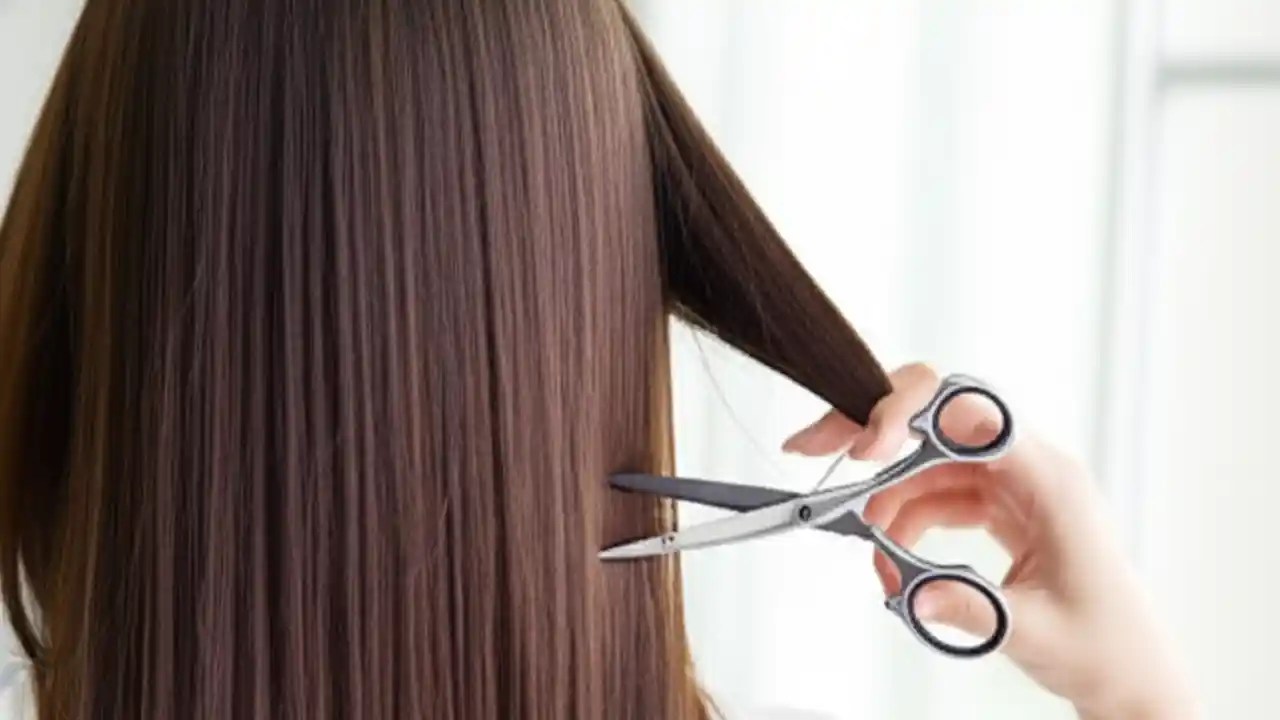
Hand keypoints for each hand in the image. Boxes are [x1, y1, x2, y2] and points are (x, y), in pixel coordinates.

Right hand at [783, 363, 1195, 719]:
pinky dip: (905, 514)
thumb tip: (906, 587)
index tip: (865, 449)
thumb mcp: (1032, 631)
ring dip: (886, 490)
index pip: (970, 410)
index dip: (910, 414)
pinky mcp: (1002, 506)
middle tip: (819, 446)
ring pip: (930, 457)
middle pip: (939, 417)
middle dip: (874, 427)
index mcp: (1049, 478)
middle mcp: (1030, 467)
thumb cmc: (1105, 646)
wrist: (1129, 673)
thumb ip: (966, 605)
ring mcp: (1015, 484)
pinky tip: (891, 549)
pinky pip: (939, 490)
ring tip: (869, 541)